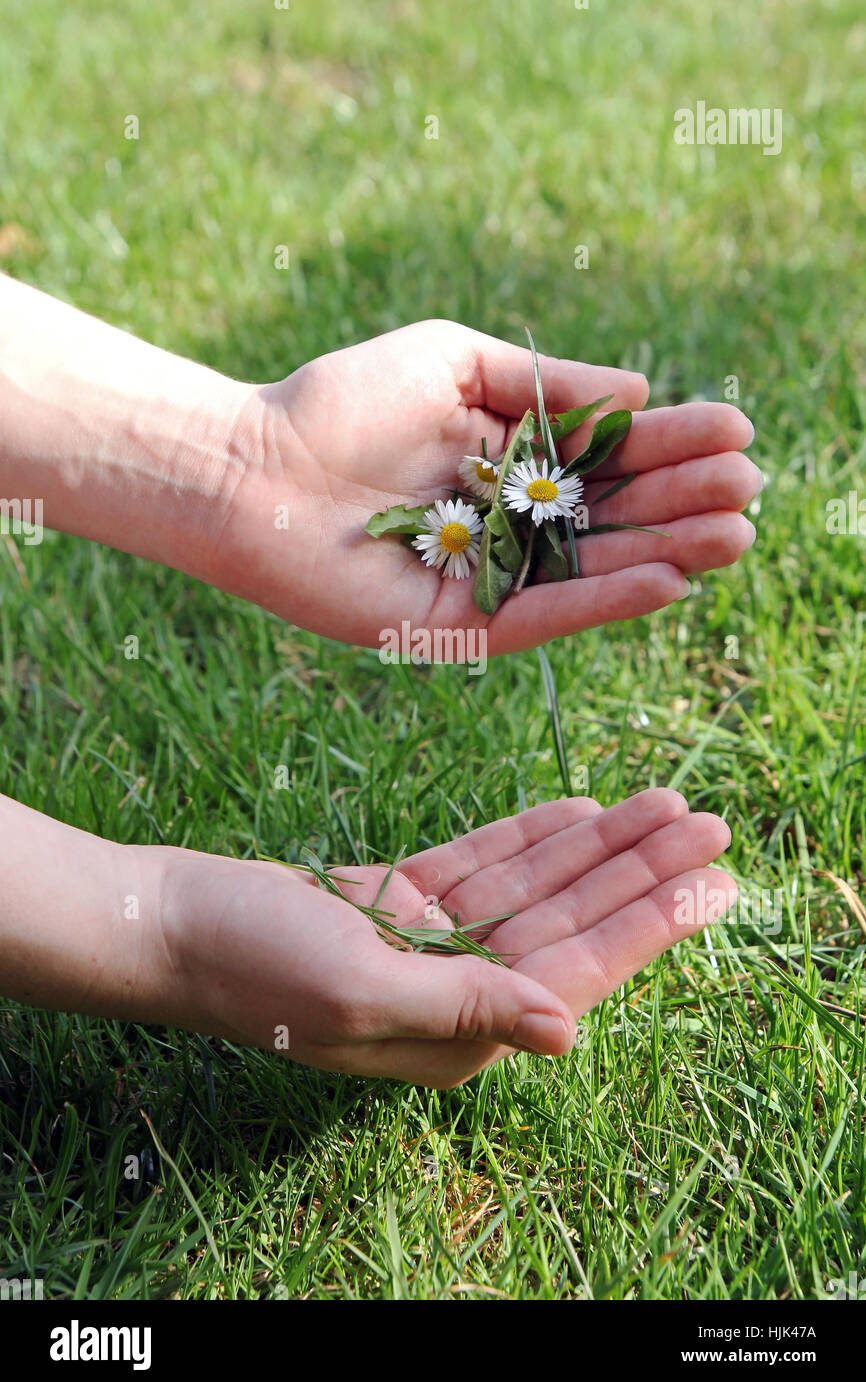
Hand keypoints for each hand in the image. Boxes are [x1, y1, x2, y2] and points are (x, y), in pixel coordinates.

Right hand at [160, 789, 735, 1086]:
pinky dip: (530, 837)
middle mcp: (454, 991)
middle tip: (708, 821)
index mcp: (457, 1029)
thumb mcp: (365, 992)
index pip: (575, 969)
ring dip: (598, 845)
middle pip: (568, 921)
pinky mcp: (398, 901)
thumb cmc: (258, 966)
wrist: (174, 922)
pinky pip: (483, 865)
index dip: (649, 923)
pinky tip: (581, 810)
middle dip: (639, 873)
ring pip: (533, 885)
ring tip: (662, 802)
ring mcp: (427, 943)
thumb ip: (469, 1006)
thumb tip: (567, 1027)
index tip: (711, 881)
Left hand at [220, 319, 759, 652]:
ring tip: (735, 536)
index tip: (735, 429)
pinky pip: (543, 617)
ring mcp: (489, 581)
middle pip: (613, 519)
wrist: (255, 469)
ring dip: (666, 554)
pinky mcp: (459, 629)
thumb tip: (640, 389)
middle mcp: (509, 527)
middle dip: (682, 502)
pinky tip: (666, 578)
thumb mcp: (456, 362)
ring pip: (591, 573)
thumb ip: (545, 382)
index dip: (669, 446)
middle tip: (750, 489)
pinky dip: (603, 602)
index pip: (608, 459)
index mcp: (509, 464)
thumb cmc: (342, 402)